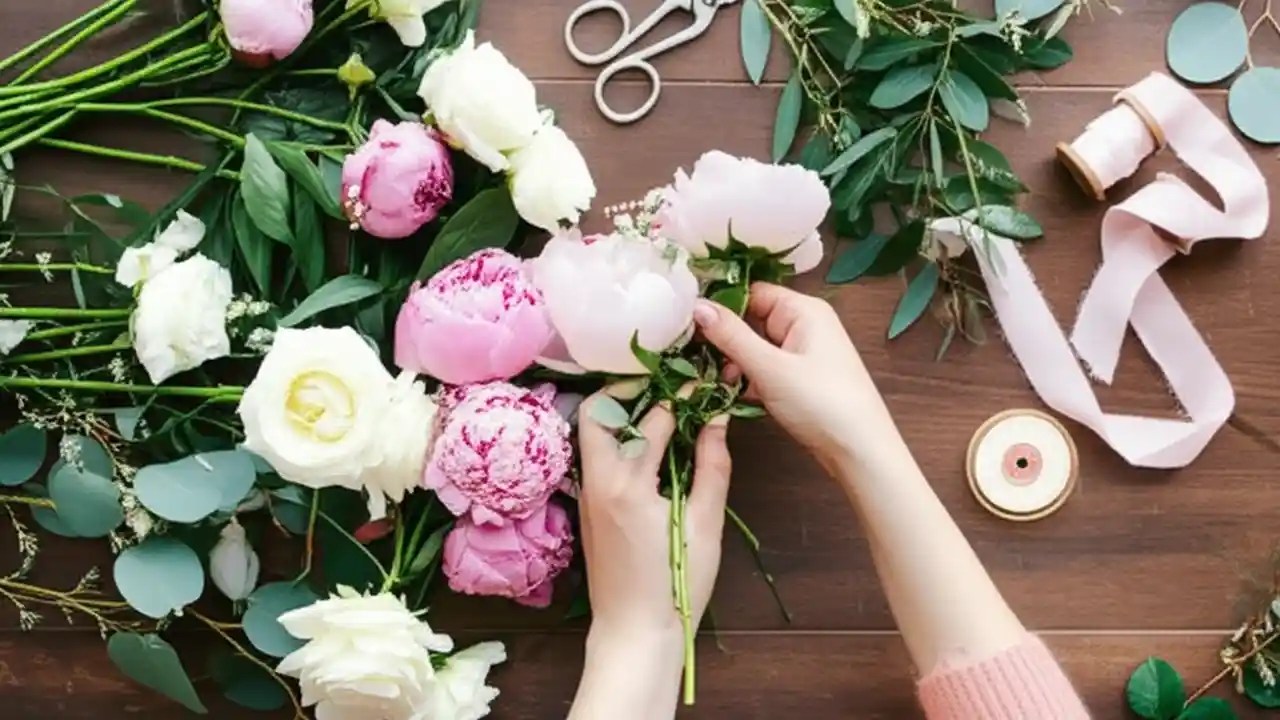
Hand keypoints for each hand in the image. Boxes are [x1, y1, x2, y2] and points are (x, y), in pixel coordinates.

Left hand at [576, 397, 731, 648]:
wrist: (634, 632)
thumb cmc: (675, 584)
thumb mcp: (705, 523)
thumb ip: (713, 466)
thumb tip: (718, 421)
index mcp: (628, 484)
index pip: (654, 419)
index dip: (681, 395)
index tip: (702, 383)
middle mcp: (598, 483)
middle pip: (597, 414)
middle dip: (627, 390)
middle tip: (662, 385)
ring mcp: (587, 496)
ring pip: (591, 435)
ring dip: (619, 414)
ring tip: (657, 409)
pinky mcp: (588, 509)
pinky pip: (596, 458)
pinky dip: (616, 440)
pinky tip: (647, 445)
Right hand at [692, 282, 897, 470]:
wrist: (860, 451)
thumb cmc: (821, 402)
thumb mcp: (770, 368)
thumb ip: (731, 336)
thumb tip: (697, 305)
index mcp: (803, 310)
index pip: (752, 292)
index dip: (720, 304)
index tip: (686, 321)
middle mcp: (805, 324)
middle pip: (752, 319)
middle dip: (726, 339)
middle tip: (697, 357)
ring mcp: (804, 352)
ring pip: (756, 347)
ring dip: (736, 363)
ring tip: (720, 382)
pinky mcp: (800, 378)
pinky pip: (766, 368)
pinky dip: (750, 379)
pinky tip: (735, 395)